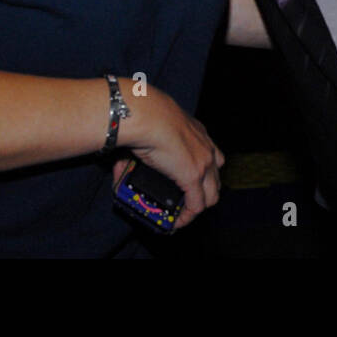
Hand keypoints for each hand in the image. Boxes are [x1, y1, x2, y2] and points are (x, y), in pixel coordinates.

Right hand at [115, 83, 224, 229]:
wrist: (147, 114)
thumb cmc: (143, 115)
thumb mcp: (148, 130)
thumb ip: (137, 150)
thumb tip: (120, 167)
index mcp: (198, 132)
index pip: (212, 157)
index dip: (205, 174)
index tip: (191, 184)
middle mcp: (206, 147)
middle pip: (216, 178)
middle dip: (205, 193)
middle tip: (188, 202)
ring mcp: (203, 163)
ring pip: (211, 195)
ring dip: (198, 207)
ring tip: (183, 215)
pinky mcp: (193, 176)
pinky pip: (196, 205)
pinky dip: (187, 216)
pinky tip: (177, 222)